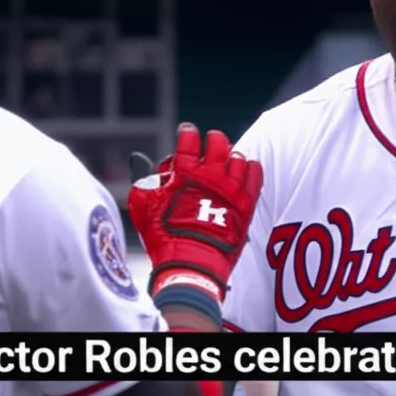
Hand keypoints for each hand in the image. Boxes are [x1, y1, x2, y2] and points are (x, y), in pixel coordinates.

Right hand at [128, 123, 262, 303]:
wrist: (191, 263)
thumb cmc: (162, 236)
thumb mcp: (142, 205)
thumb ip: (143, 178)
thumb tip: (140, 160)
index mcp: (184, 171)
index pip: (189, 140)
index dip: (188, 132)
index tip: (187, 132)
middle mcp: (210, 175)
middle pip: (218, 143)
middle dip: (214, 139)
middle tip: (211, 141)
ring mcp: (231, 188)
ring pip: (238, 158)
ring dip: (231, 156)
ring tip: (227, 160)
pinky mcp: (246, 203)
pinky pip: (255, 176)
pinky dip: (252, 168)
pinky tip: (247, 168)